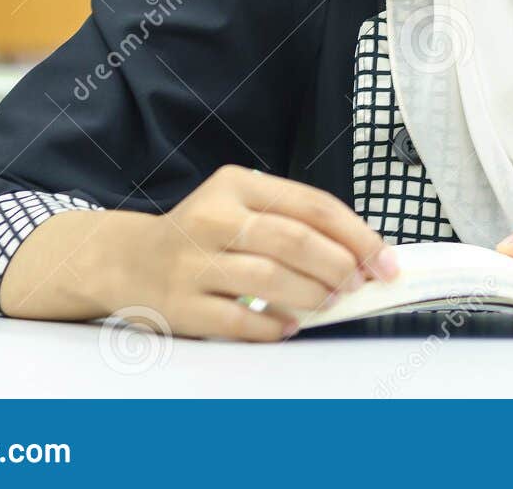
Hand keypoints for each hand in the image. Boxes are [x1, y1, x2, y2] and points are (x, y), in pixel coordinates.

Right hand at [39, 165, 399, 341]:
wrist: (127, 260)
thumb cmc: (202, 235)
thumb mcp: (242, 206)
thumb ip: (294, 222)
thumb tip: (364, 255)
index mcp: (237, 185)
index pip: (313, 206)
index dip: (358, 235)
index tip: (386, 261)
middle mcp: (213, 218)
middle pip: (295, 241)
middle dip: (340, 267)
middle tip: (358, 285)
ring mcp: (193, 263)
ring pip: (270, 279)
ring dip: (313, 296)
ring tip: (328, 303)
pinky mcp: (180, 305)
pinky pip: (240, 320)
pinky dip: (275, 326)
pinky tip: (290, 325)